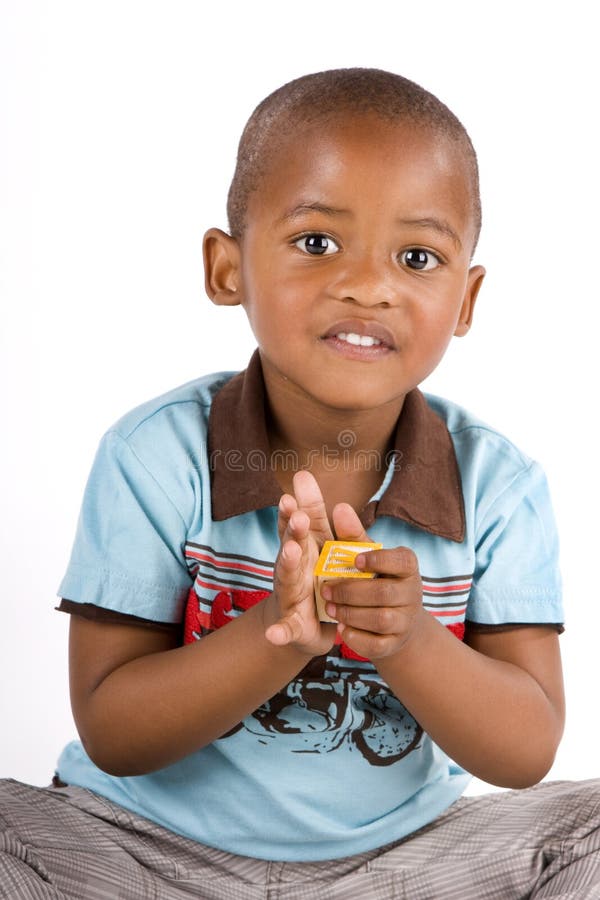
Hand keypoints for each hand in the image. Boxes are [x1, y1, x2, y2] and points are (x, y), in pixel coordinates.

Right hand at [264, 470, 369, 655]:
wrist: (312, 627)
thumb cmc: (322, 581)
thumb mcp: (333, 553)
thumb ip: (336, 526)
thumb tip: (327, 493)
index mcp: (307, 548)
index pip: (301, 523)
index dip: (297, 506)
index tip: (295, 489)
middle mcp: (293, 567)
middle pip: (292, 545)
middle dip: (293, 530)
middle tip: (297, 515)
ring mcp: (290, 594)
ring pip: (287, 578)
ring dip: (287, 565)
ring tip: (290, 552)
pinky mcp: (291, 624)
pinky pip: (285, 628)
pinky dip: (278, 632)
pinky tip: (273, 634)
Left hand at [321, 546, 424, 659]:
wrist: (392, 621)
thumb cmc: (374, 579)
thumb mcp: (365, 557)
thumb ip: (352, 536)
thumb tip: (340, 507)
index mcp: (407, 566)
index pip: (400, 561)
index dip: (378, 560)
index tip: (355, 560)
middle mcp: (413, 593)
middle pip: (383, 593)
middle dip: (350, 592)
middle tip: (326, 590)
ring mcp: (406, 621)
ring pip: (380, 620)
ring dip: (350, 614)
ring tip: (330, 608)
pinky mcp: (395, 644)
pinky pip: (377, 645)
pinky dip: (356, 638)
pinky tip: (342, 629)